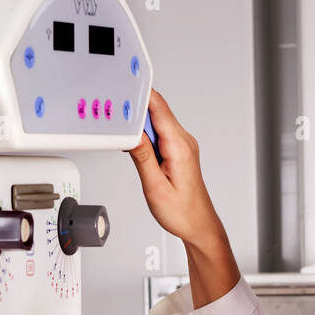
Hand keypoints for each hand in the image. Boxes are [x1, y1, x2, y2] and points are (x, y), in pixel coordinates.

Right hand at [126, 88, 229, 248]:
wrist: (198, 224)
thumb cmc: (182, 212)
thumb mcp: (155, 187)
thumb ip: (142, 156)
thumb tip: (130, 133)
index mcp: (179, 147)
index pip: (158, 107)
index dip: (140, 94)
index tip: (123, 90)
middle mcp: (184, 141)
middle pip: (156, 110)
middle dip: (134, 112)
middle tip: (116, 121)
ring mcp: (182, 144)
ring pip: (156, 121)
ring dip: (138, 126)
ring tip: (126, 141)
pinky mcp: (178, 150)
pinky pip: (159, 133)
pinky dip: (145, 136)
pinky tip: (137, 149)